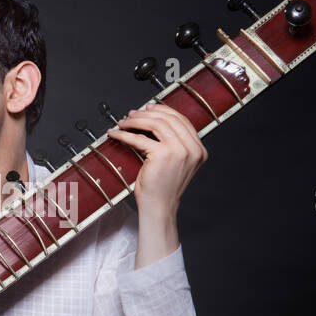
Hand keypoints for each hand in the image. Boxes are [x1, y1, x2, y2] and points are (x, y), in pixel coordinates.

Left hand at [106, 102, 207, 223]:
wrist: (159, 208)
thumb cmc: (163, 188)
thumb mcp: (176, 162)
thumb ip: (174, 143)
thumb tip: (155, 120)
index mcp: (198, 149)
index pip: (181, 120)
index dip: (163, 110)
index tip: (149, 107)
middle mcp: (192, 148)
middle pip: (168, 118)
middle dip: (147, 113)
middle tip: (132, 114)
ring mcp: (179, 151)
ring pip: (155, 124)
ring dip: (136, 121)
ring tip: (124, 122)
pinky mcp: (163, 155)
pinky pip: (140, 138)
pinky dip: (125, 134)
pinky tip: (117, 134)